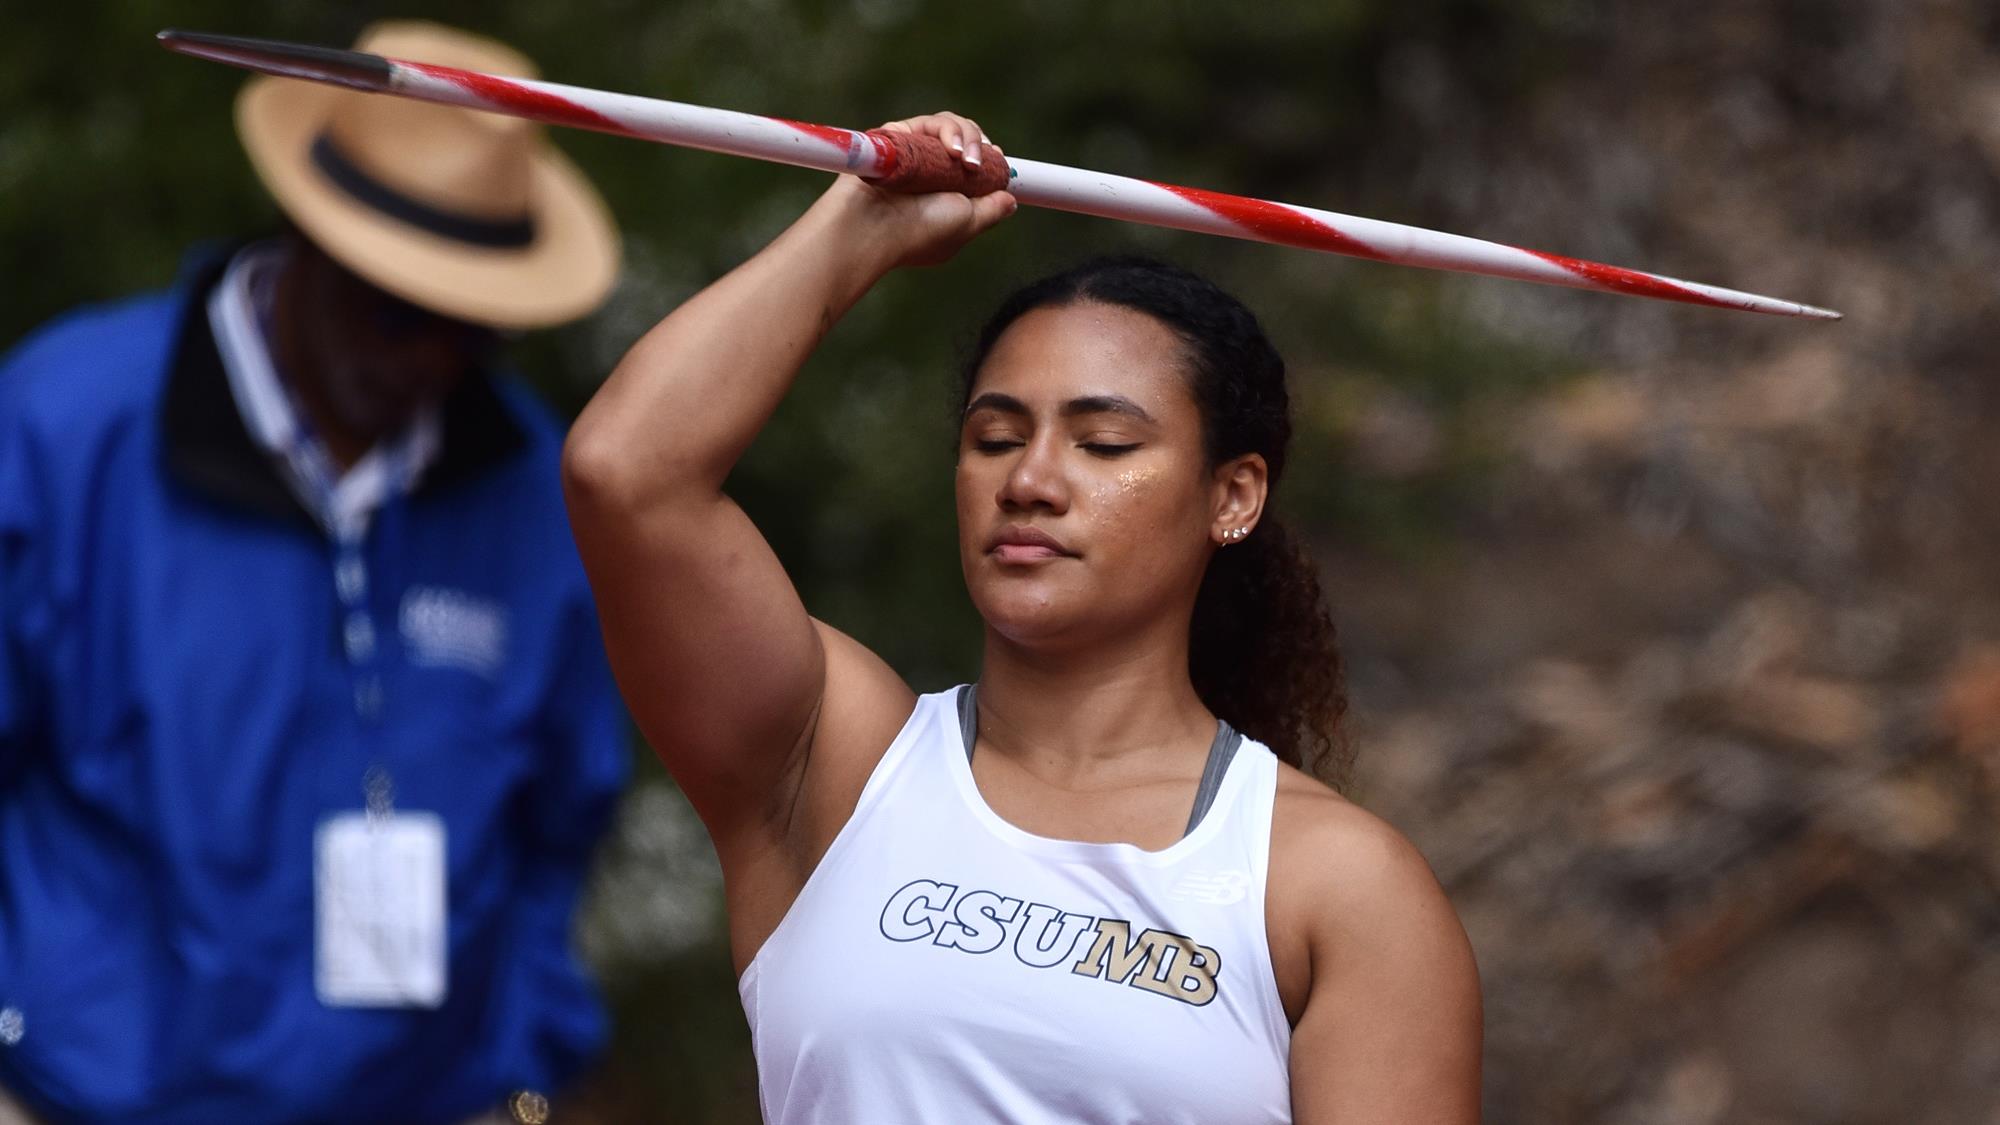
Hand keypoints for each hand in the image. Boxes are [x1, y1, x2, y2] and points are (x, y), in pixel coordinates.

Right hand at [823, 111, 1017, 270]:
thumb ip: (991, 210)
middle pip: (964, 139)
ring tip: (963, 157)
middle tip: (977, 163)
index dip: (989, 156)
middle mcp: (930, 172)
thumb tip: (1011, 198)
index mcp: (947, 195)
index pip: (974, 164)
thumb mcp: (968, 224)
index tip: (997, 157)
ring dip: (964, 135)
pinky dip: (945, 130)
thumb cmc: (918, 233)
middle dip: (978, 144)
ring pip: (949, 126)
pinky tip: (951, 149)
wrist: (872, 230)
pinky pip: (928, 122)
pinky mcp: (897, 137)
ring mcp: (913, 153)